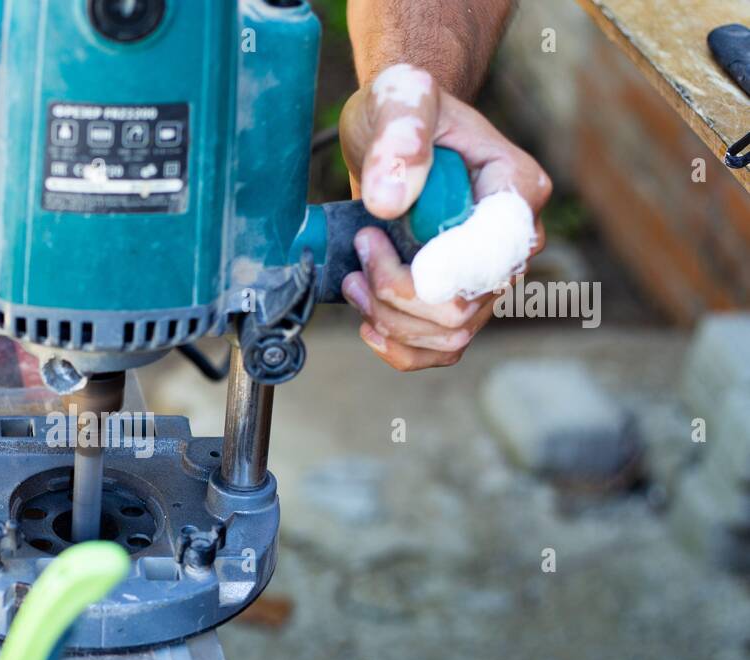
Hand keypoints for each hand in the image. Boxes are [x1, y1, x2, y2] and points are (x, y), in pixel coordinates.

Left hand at [337, 64, 552, 370]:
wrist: (396, 133)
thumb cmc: (406, 110)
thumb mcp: (401, 97)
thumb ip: (401, 134)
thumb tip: (390, 200)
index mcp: (516, 187)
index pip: (492, 253)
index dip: (431, 265)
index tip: (373, 233)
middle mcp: (514, 241)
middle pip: (464, 304)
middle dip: (395, 291)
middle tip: (361, 247)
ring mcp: (490, 278)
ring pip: (451, 334)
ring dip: (390, 319)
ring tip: (355, 280)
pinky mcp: (463, 302)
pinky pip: (442, 350)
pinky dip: (401, 347)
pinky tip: (369, 321)